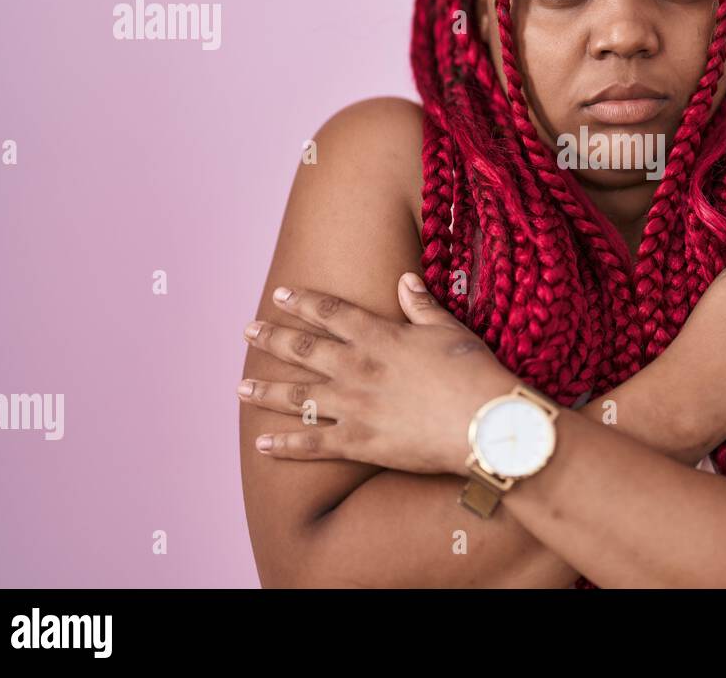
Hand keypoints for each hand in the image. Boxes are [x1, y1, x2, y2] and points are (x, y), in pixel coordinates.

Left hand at [238, 274, 519, 475]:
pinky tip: (262, 445)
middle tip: (248, 331)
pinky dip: (285, 446)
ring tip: (241, 388)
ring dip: (265, 391)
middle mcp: (357, 368)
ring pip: (296, 397)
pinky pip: (312, 444)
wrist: (484, 422)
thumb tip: (404, 279)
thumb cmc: (472, 372)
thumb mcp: (449, 330)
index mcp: (379, 337)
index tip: (280, 295)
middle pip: (302, 350)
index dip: (302, 302)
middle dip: (272, 338)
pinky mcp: (357, 442)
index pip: (330, 313)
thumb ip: (421, 305)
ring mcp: (353, 406)